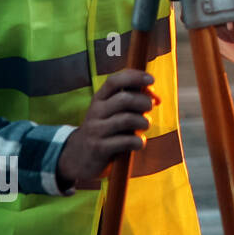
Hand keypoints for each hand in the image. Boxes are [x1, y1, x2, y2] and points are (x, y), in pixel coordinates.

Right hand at [57, 68, 156, 186]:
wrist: (78, 157)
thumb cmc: (104, 130)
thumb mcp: (112, 112)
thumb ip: (132, 102)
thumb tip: (155, 98)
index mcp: (99, 99)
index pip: (114, 81)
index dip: (134, 77)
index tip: (151, 79)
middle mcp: (95, 112)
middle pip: (124, 99)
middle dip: (144, 102)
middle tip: (150, 108)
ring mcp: (96, 130)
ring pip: (127, 119)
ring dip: (144, 122)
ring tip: (144, 126)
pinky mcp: (100, 148)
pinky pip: (127, 141)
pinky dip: (139, 141)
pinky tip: (137, 143)